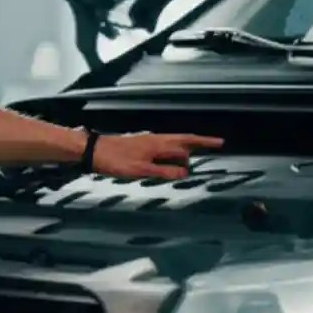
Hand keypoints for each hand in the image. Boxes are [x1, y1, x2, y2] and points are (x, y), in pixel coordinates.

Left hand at [91, 132, 223, 178]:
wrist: (93, 151)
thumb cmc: (116, 161)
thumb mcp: (141, 170)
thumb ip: (164, 171)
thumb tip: (186, 172)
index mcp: (158, 144)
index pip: (187, 141)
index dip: (203, 142)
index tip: (220, 143)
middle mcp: (155, 139)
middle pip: (182, 141)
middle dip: (198, 144)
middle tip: (213, 147)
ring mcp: (147, 141)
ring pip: (172, 144)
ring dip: (185, 150)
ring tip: (193, 157)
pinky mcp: (139, 146)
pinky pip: (163, 148)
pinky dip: (172, 154)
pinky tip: (170, 159)